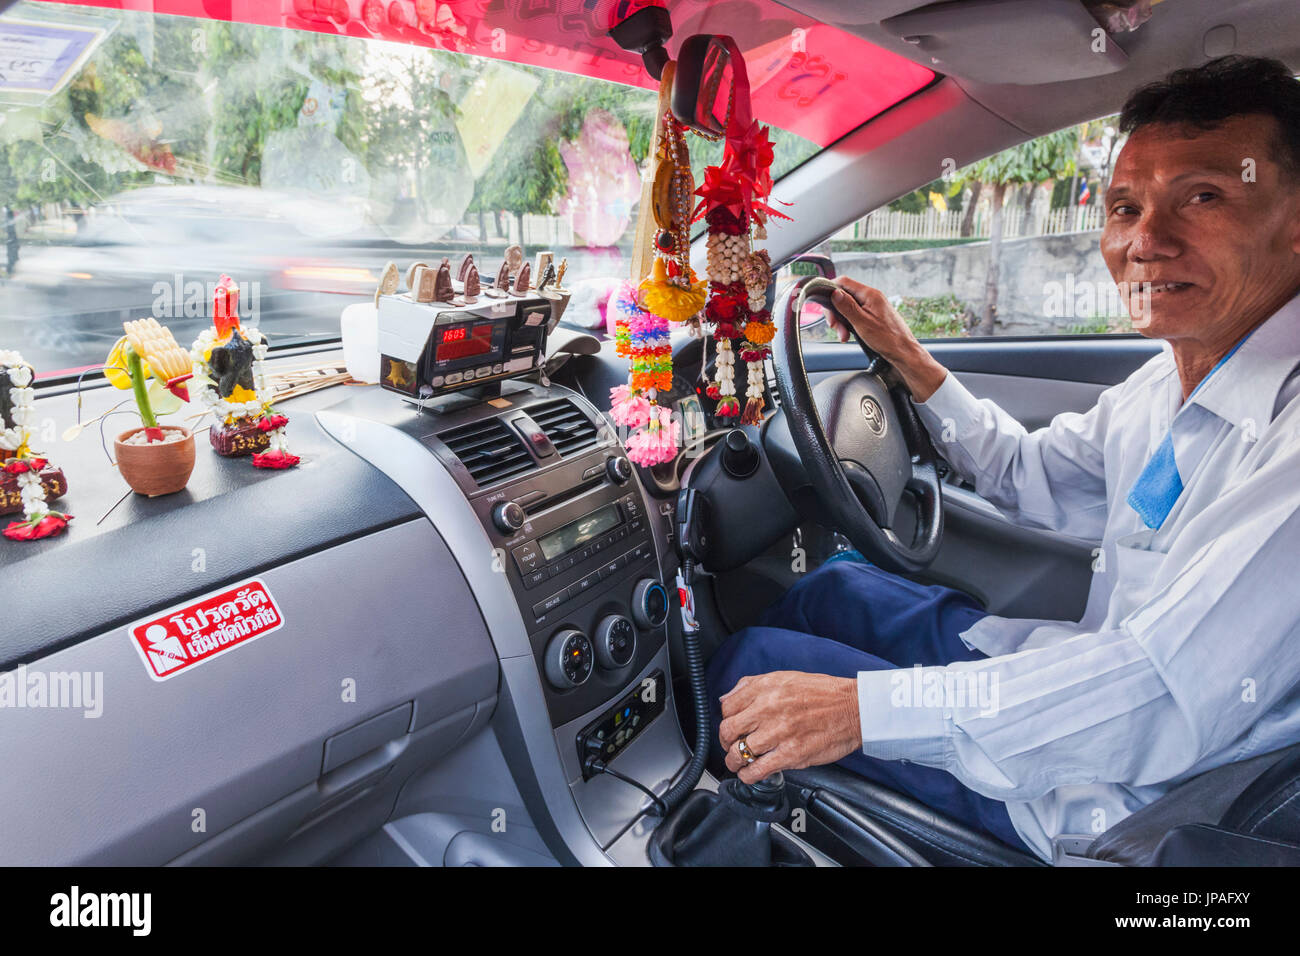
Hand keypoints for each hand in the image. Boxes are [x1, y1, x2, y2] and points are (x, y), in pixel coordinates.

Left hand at [718, 671, 861, 783]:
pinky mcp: (791, 754)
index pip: (727, 706)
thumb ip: (752, 685)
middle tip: (731, 747)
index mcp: (766, 688)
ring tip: (738, 763)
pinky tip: (750, 775)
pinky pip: (758, 770)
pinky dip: (748, 776)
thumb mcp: (785, 678)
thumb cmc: (824, 693)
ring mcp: (779, 732)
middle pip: (728, 730)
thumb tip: (727, 698)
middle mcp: (769, 708)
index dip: (725, 719)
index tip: (731, 727)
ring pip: (739, 752)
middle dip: (725, 742)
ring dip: (734, 761)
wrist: (854, 709)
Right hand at [826, 277, 947, 401]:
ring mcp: (873, 305)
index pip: (844, 282)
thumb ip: (847, 306)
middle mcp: (872, 297)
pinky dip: (849, 324)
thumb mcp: (862, 323)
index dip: (831, 291)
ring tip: (844, 335)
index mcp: (870, 294)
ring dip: (842, 321)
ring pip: (848, 306)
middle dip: (836, 312)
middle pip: (844, 295)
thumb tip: (834, 293)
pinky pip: (856, 314)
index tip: (826, 307)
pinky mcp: (873, 314)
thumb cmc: (888, 339)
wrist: (903, 351)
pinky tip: (849, 334)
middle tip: (835, 327)